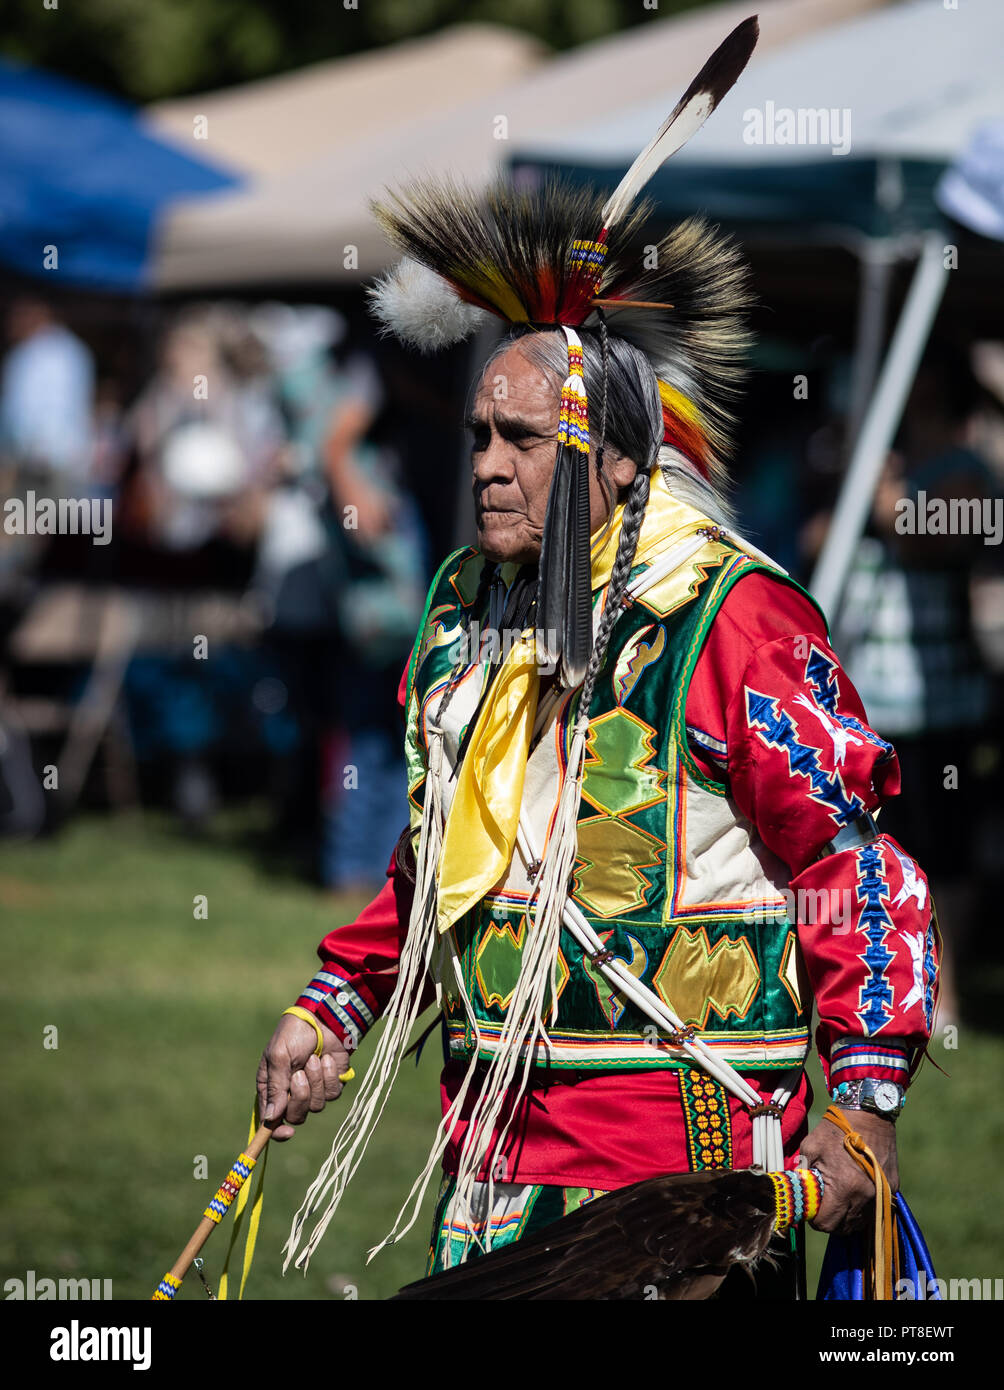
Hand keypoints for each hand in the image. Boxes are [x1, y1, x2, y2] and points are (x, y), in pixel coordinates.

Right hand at [256, 1014, 351, 1141]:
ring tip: (314, 1059)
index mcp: (272, 1088)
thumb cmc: (294, 1034)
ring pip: (317, 1106)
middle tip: (300, 1074)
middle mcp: (290, 1093)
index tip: (287, 1133)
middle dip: (300, 1096)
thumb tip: (271, 1119)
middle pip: (296, 1116)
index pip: (271, 1121)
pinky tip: (327, 1059)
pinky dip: (330, 1076)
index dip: (276, 1131)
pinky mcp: (331, 1083)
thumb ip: (276, 1088)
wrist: (323, 1017)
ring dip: (316, 1081)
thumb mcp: (279, 1057)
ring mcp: (313, 1089)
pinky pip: (333, 1094)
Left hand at [798, 1107, 898, 1234]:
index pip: (826, 1223)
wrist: (870, 1114)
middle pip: (843, 1228)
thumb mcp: (810, 1147)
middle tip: (823, 1203)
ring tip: (838, 1197)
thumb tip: (795, 1191)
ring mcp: (881, 1195)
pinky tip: (853, 1192)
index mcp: (844, 1187)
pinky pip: (873, 1211)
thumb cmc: (836, 1129)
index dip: (814, 1218)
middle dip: (829, 1220)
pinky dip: (862, 1208)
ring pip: (860, 1224)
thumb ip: (802, 1173)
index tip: (811, 1208)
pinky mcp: (891, 1190)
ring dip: (846, 1217)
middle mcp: (865, 1196)